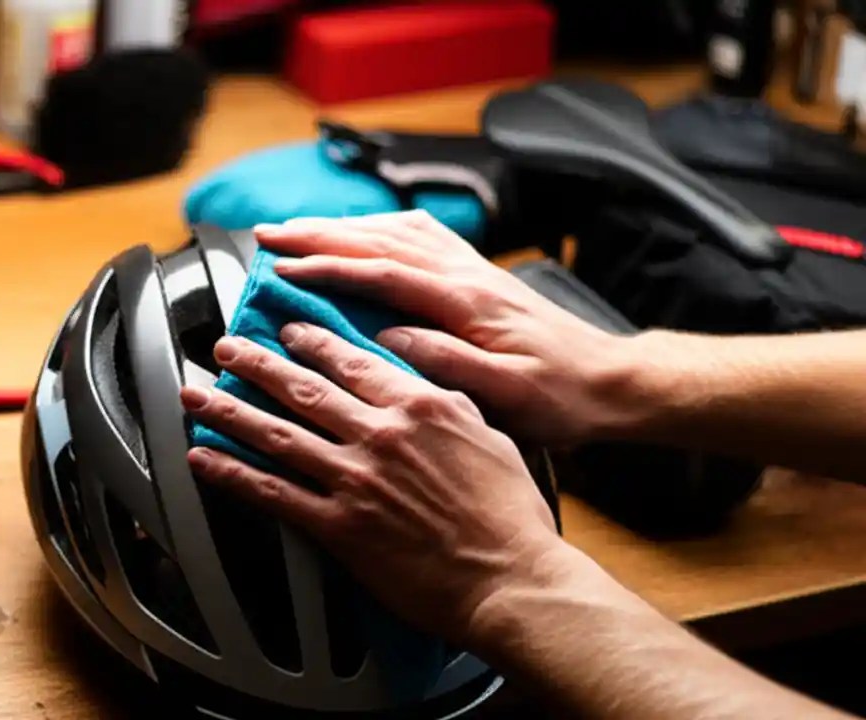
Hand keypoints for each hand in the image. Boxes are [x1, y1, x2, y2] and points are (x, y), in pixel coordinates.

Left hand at [179, 324, 561, 647]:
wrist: (511, 579)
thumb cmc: (510, 515)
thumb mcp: (489, 434)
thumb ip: (446, 402)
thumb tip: (417, 378)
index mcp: (420, 405)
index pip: (352, 361)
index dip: (311, 342)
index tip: (287, 332)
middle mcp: (381, 433)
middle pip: (303, 387)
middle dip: (256, 363)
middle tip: (225, 348)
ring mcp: (355, 479)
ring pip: (277, 433)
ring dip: (229, 410)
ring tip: (196, 395)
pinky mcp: (340, 526)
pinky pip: (272, 493)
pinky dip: (232, 474)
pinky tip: (204, 460)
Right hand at [256, 211, 645, 446]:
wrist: (612, 383)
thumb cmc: (562, 398)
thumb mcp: (509, 396)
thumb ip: (449, 364)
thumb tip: (390, 338)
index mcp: (467, 304)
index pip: (384, 272)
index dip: (327, 266)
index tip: (281, 265)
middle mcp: (466, 276)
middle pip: (382, 239)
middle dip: (319, 233)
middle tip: (267, 235)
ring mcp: (472, 271)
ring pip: (397, 231)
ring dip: (343, 226)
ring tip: (297, 229)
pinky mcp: (477, 277)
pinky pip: (421, 237)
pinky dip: (381, 229)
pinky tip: (362, 234)